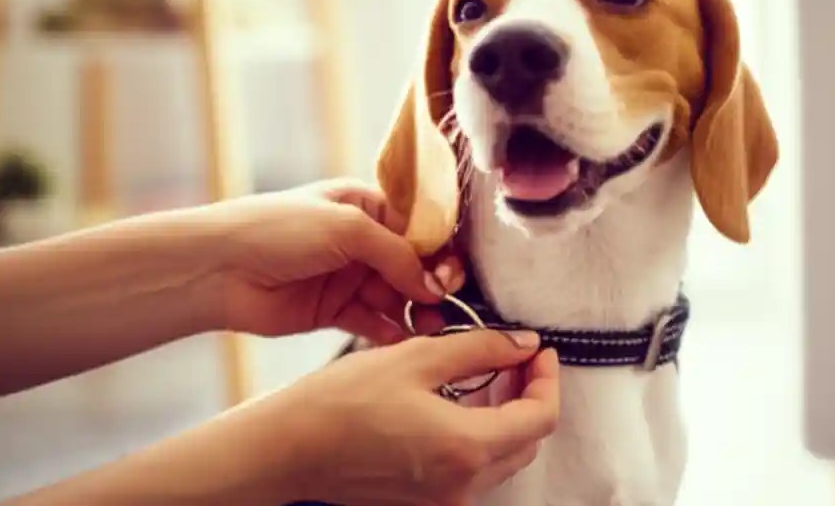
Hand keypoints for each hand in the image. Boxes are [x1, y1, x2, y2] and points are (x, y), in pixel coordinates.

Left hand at [203, 179, 464, 343]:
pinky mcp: (333, 310)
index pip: (419, 229)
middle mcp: (361, 241)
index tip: (450, 273)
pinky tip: (403, 340)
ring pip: (396, 297)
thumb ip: (397, 254)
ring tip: (428, 326)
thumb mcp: (347, 227)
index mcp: (367, 206)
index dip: (439, 251)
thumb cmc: (277, 229)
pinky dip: (390, 332)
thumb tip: (434, 285)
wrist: (217, 269)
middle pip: (413, 266)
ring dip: (416, 312)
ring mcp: (347, 277)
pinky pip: (372, 323)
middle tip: (442, 302)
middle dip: (431, 284)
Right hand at [267, 329, 559, 505]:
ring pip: (503, 458)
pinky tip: (459, 402)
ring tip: (489, 373)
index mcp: (466, 448)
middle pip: (528, 441)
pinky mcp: (424, 502)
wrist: (286, 450)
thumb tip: (524, 344)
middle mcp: (462, 485)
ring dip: (506, 416)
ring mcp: (443, 501)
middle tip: (516, 357)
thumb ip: (481, 349)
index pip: (541, 417)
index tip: (539, 349)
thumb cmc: (341, 402)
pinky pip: (473, 470)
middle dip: (530, 395)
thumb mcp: (416, 359)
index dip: (548, 378)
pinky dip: (479, 435)